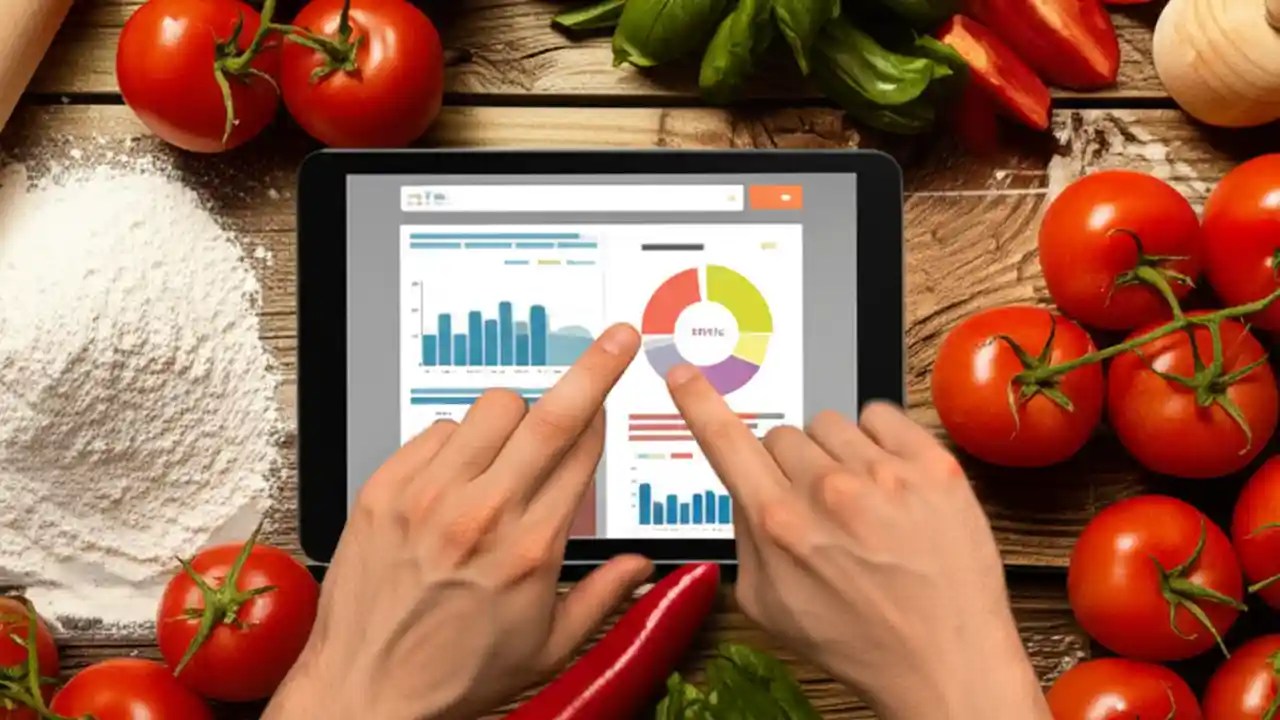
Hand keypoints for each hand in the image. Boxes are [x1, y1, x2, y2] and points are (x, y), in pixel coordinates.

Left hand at [265, 324, 652, 719]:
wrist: (364, 691)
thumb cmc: (453, 676)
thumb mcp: (548, 649)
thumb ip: (603, 598)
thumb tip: (641, 566)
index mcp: (531, 550)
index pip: (583, 452)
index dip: (605, 411)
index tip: (618, 382)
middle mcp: (482, 515)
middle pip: (551, 415)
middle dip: (593, 369)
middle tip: (613, 342)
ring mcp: (429, 499)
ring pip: (491, 409)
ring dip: (514, 415)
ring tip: (508, 447)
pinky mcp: (384, 491)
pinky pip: (435, 430)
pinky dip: (456, 440)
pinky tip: (457, 475)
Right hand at [666, 365, 1050, 719]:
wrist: (947, 662)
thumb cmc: (861, 641)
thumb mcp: (770, 606)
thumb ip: (746, 538)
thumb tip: (745, 489)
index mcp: (780, 525)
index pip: (726, 443)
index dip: (698, 403)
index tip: (683, 373)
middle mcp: (828, 492)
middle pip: (781, 435)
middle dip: (789, 466)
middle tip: (818, 508)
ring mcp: (884, 474)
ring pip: (830, 423)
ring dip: (835, 453)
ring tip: (860, 502)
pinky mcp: (933, 465)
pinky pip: (882, 414)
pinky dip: (879, 440)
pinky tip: (888, 482)